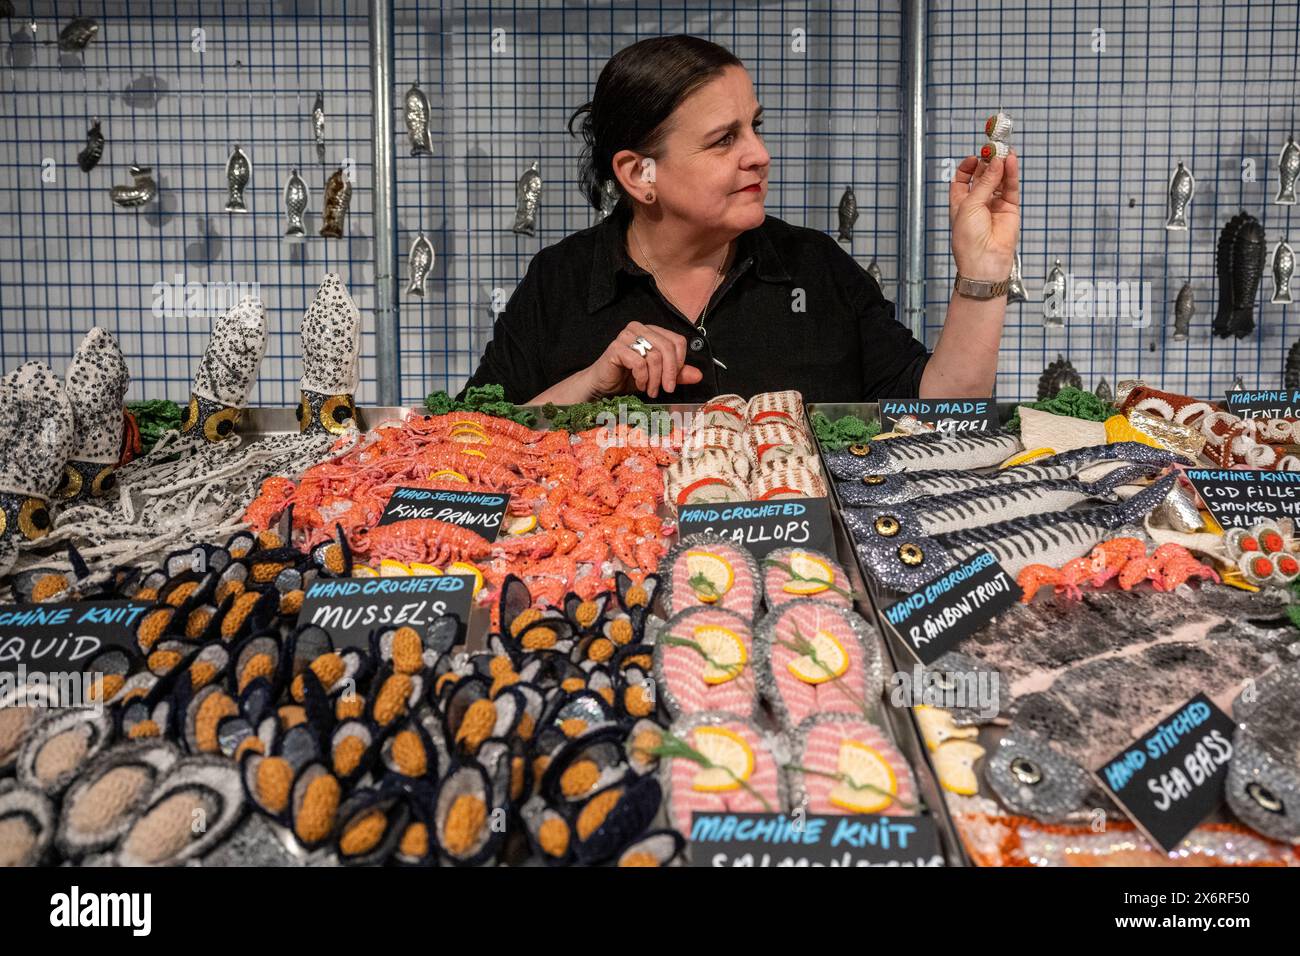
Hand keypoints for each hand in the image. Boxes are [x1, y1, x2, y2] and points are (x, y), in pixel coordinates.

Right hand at [583, 322, 703, 398]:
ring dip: (655, 378)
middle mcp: (639, 328)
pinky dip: (642, 377)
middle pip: (667, 348)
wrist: (603, 386)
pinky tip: (639, 384)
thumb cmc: (628, 378)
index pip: (677, 340)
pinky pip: (639, 362)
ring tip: (651, 390)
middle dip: (670, 373)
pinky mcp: (616, 348)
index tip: (675, 379)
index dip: (680, 362)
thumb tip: (698, 375)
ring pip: (654, 356)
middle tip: (667, 389)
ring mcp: (626, 336)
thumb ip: (677, 374)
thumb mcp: (658, 376)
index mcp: (652, 331)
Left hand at [949, 150, 1019, 279]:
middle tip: (993, 147)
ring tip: (1004, 150)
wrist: (984, 261)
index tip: (975, 156)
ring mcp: (994, 205)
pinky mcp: (1009, 208)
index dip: (968, 166)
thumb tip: (995, 162)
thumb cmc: (968, 240)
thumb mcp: (970, 205)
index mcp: (960, 203)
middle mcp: (977, 202)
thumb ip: (984, 182)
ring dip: (1001, 164)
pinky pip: (1010, 187)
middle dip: (988, 161)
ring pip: (999, 179)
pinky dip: (1011, 173)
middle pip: (983, 175)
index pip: (962, 179)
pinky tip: (1010, 161)